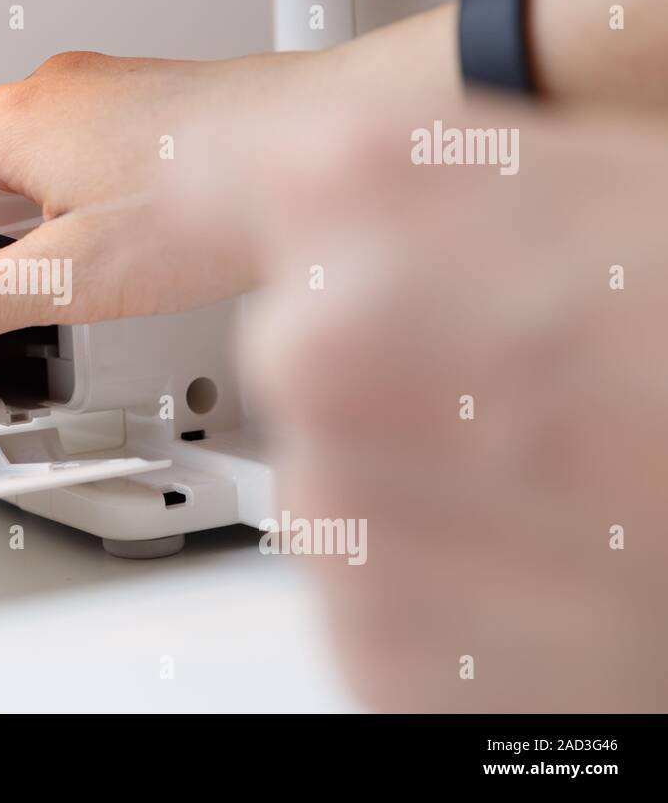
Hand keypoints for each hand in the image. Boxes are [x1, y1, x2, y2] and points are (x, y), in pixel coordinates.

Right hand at [0, 49, 321, 358]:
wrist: (331, 155)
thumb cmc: (217, 194)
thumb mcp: (66, 274)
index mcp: (10, 121)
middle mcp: (53, 92)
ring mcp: (107, 95)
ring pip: (19, 154)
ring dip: (1, 212)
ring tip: (20, 278)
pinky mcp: (152, 111)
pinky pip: (74, 151)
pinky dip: (59, 197)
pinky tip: (96, 242)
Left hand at [239, 101, 667, 710]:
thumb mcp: (607, 181)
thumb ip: (436, 181)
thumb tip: (325, 196)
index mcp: (367, 182)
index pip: (213, 176)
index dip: (253, 204)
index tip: (288, 232)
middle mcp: (322, 337)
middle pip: (294, 347)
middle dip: (389, 364)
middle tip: (532, 387)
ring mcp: (339, 498)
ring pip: (336, 475)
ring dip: (427, 482)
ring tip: (573, 487)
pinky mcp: (371, 644)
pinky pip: (371, 588)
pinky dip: (449, 585)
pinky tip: (561, 566)